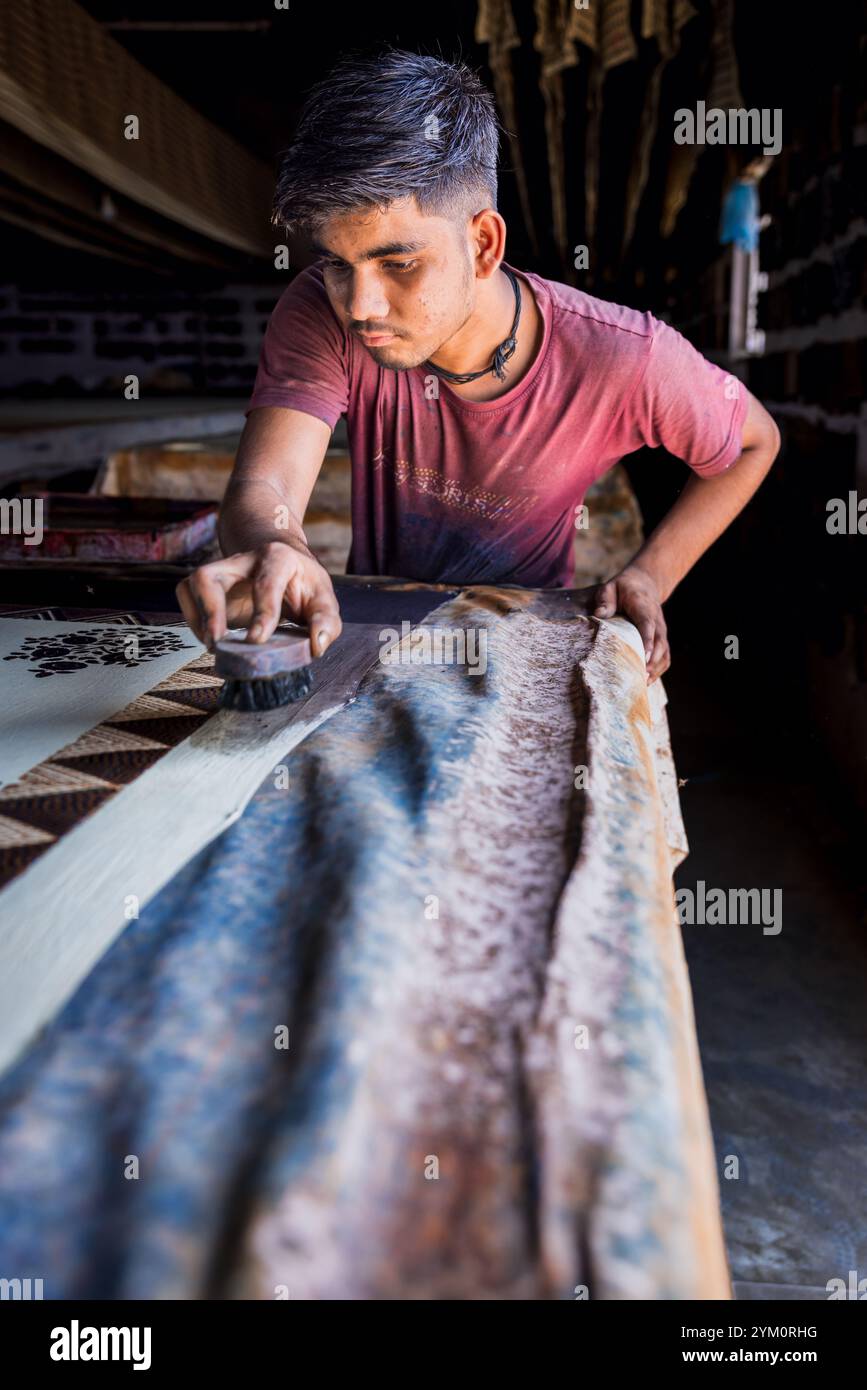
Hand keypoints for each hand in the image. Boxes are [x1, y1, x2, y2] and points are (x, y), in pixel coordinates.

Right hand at [176, 540, 341, 656]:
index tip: (256, 640)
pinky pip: (186, 595)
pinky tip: (210, 638)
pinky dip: (193, 620)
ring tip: (214, 644)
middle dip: (210, 611)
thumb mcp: (322, 597)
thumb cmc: (301, 583)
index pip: (266, 583)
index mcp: (278, 558)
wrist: (281, 561)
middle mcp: (243, 559)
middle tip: (219, 643)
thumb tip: (317, 646)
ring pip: (193, 583)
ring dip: (197, 617)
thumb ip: (325, 621)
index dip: (262, 613)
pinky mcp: (207, 582)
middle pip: (210, 576)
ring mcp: (221, 569)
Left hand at [591, 564, 669, 682]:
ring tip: (642, 684)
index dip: (648, 641)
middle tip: (640, 677)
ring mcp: (661, 632)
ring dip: (656, 669)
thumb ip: (605, 599)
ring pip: (665, 653)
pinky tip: (645, 681)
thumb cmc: (624, 588)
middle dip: (652, 661)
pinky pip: (665, 657)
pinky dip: (658, 670)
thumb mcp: (611, 587)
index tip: (645, 657)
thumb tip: (599, 615)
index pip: (648, 625)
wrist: (645, 584)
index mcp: (644, 607)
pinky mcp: (661, 639)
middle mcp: (657, 621)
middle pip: (660, 643)